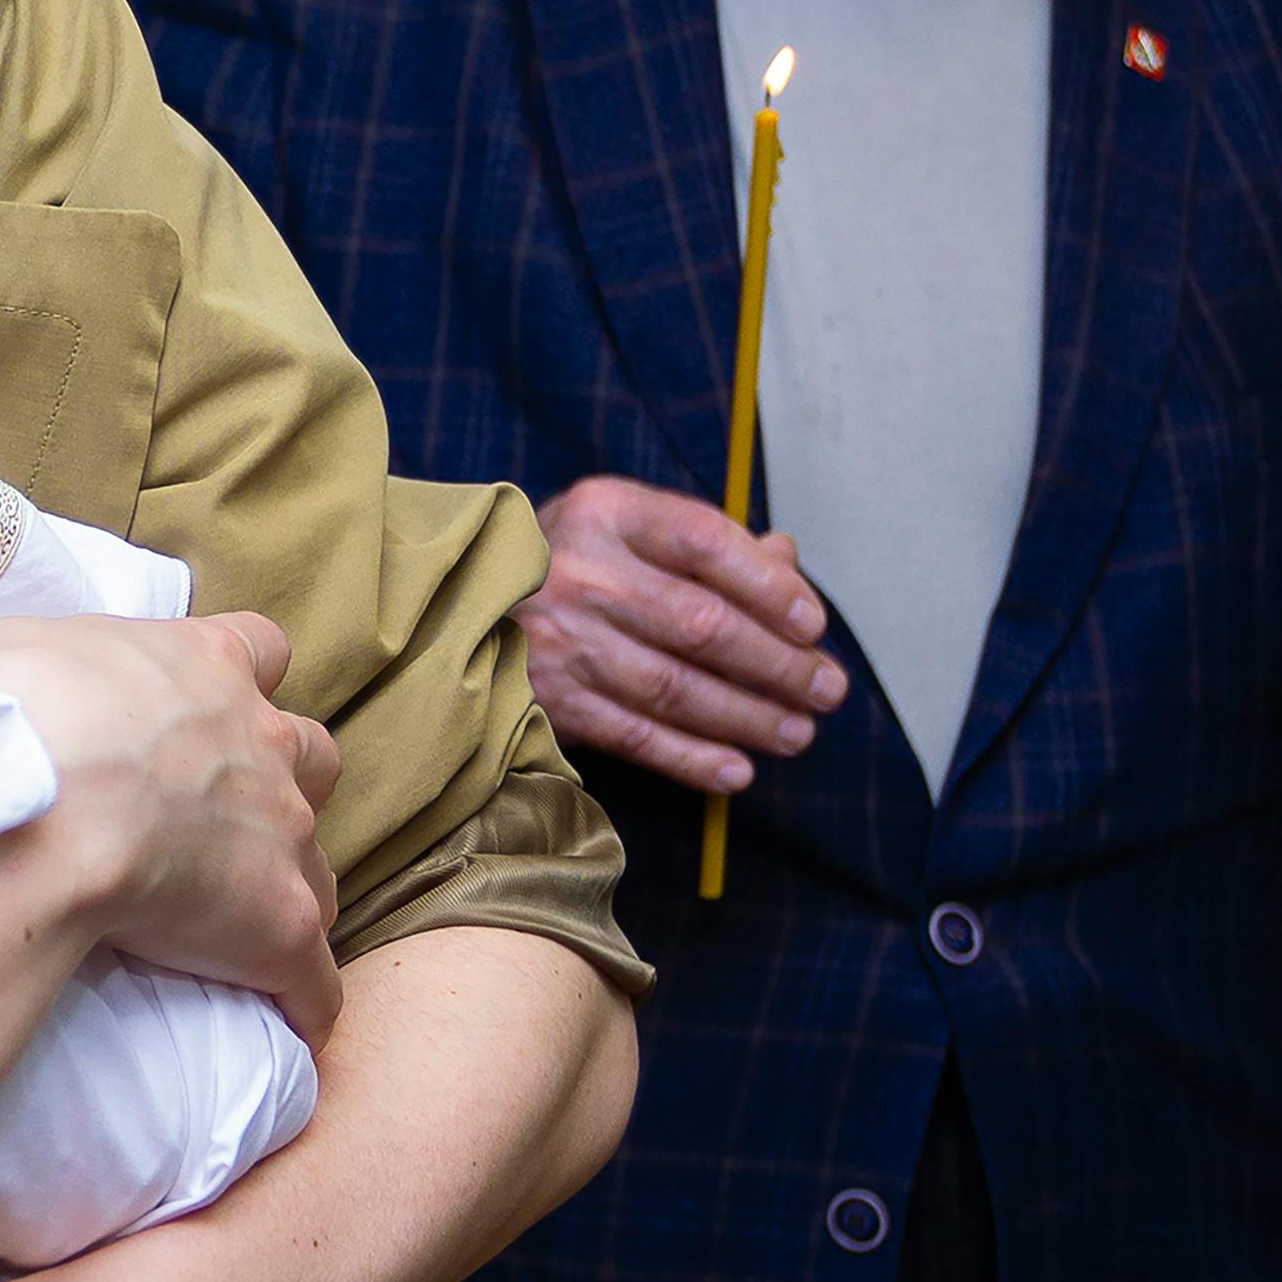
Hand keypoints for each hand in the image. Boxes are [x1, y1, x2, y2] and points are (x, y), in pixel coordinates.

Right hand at [0, 609, 341, 1042]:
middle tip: (221, 819)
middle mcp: (262, 741)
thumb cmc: (5, 718)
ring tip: (238, 929)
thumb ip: (19, 662)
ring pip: (318, 868)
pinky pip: (316, 981)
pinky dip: (302, 1002)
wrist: (41, 810)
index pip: (256, 648)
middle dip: (283, 783)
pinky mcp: (282, 927)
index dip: (238, 681)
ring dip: (288, 889)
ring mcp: (284, 835)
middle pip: (312, 755)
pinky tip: (284, 1028)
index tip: (207, 709)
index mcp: (204, 663)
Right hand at [522, 478, 846, 792]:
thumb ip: (705, 542)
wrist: (455, 603)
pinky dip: (691, 758)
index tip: (814, 624)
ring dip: (747, 717)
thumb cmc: (566, 559)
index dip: (769, 587)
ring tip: (798, 732)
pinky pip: (634, 735)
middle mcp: (579, 572)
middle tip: (827, 689)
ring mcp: (559, 639)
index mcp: (606, 511)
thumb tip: (787, 559)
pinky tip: (736, 770)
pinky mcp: (546, 699)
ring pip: (674, 688)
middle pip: (700, 624)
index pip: (705, 542)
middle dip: (777, 664)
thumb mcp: (624, 525)